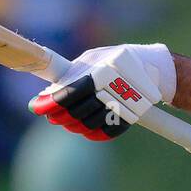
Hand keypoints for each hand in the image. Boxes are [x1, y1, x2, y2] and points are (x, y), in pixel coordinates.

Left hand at [29, 43, 175, 140]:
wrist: (154, 67)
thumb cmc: (118, 58)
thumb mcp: (95, 56)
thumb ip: (75, 72)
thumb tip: (52, 89)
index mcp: (97, 74)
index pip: (66, 95)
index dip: (48, 104)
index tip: (37, 107)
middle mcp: (108, 91)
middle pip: (75, 113)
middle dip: (59, 117)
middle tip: (53, 116)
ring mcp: (119, 106)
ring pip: (88, 125)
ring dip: (75, 126)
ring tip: (70, 121)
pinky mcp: (129, 118)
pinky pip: (107, 133)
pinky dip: (94, 133)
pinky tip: (87, 129)